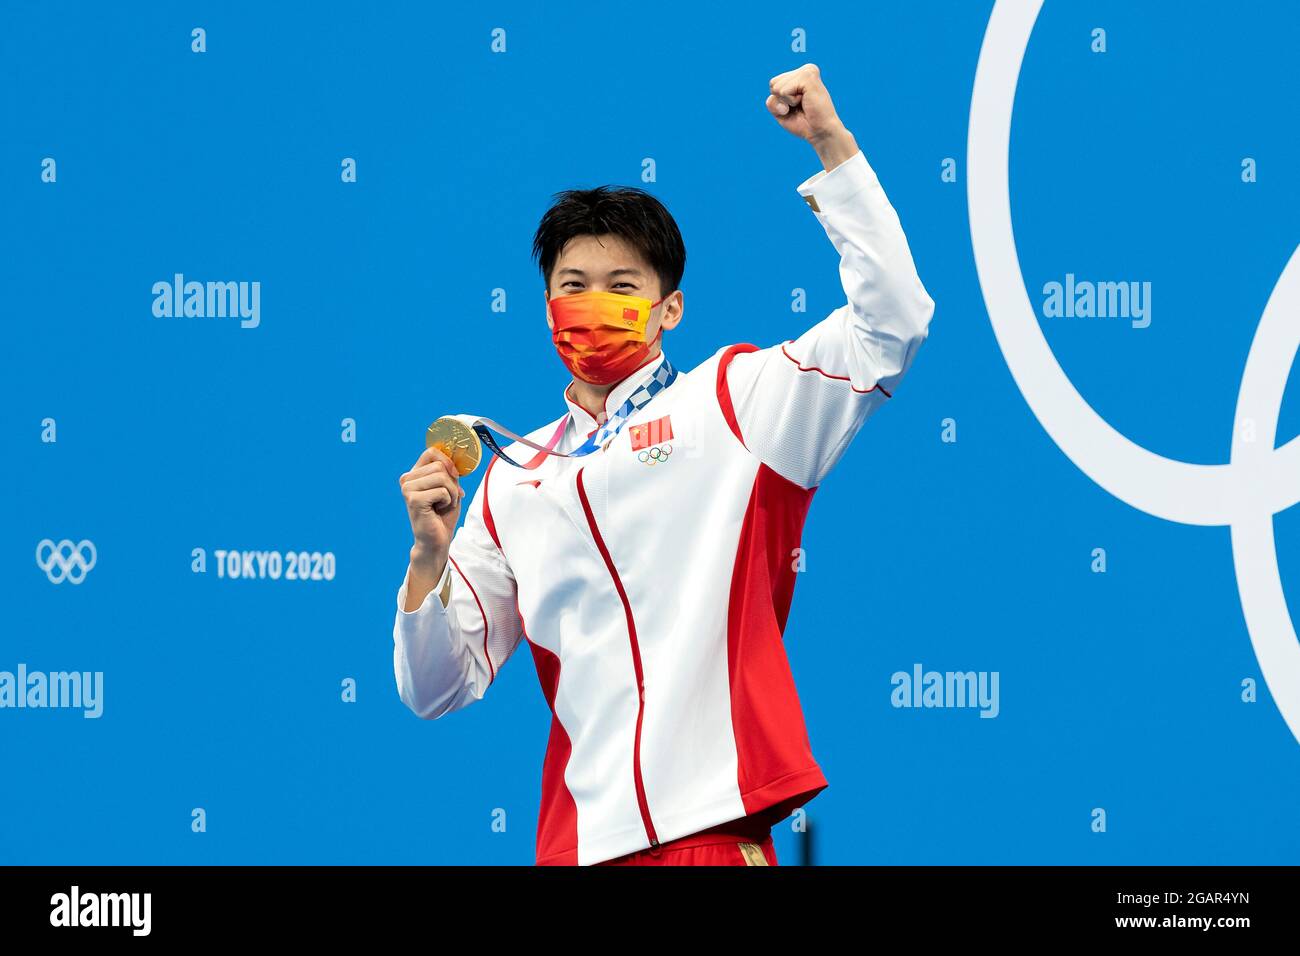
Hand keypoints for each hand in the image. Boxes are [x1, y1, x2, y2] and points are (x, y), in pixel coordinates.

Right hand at [399, 445, 464, 577]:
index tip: (455, 476)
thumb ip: (449, 472)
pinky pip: (442, 491)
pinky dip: (448, 501)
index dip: (448, 461)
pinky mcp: (414, 500)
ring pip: (442, 477)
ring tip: (444, 504)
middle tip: (447, 499)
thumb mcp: (449, 488)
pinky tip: (439, 510)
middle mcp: (407, 479)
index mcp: (414, 474)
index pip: (432, 452)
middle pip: (440, 465)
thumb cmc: (443, 515)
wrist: (436, 540)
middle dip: (452, 483)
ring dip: (452, 493)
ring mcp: (408, 489)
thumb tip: (453, 459)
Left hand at [766, 63, 858, 169]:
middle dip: (782, 101)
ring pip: (776, 87)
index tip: (796, 106)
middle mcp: (805, 69)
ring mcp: (807, 71)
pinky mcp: (808, 76)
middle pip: (773, 84)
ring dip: (787, 102)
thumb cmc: (803, 123)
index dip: (779, 101)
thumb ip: (772, 100)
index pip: (773, 84)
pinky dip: (790, 102)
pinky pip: (783, 91)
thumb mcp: (781, 112)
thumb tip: (776, 90)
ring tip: (803, 104)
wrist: (821, 132)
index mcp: (800, 75)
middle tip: (800, 106)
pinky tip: (805, 102)